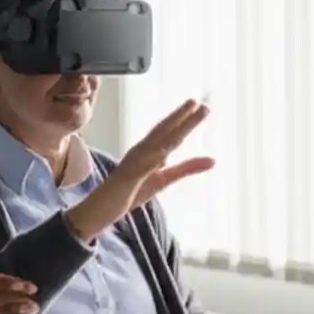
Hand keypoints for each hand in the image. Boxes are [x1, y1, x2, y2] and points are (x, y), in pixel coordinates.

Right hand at [110, 98, 211, 212]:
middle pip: (162, 132)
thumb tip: (214, 160)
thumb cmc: (129, 193)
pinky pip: (142, 165)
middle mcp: (140, 152)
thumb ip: (186, 168)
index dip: (181, 119)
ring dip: (171, 130)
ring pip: (155, 144)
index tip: (197, 105)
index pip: (166, 132)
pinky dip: (153, 156)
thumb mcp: (164, 179)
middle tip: (199, 103)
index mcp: (148, 151)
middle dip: (180, 118)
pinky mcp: (127, 178)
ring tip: (186, 121)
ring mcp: (133, 163)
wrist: (99, 209)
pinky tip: (165, 150)